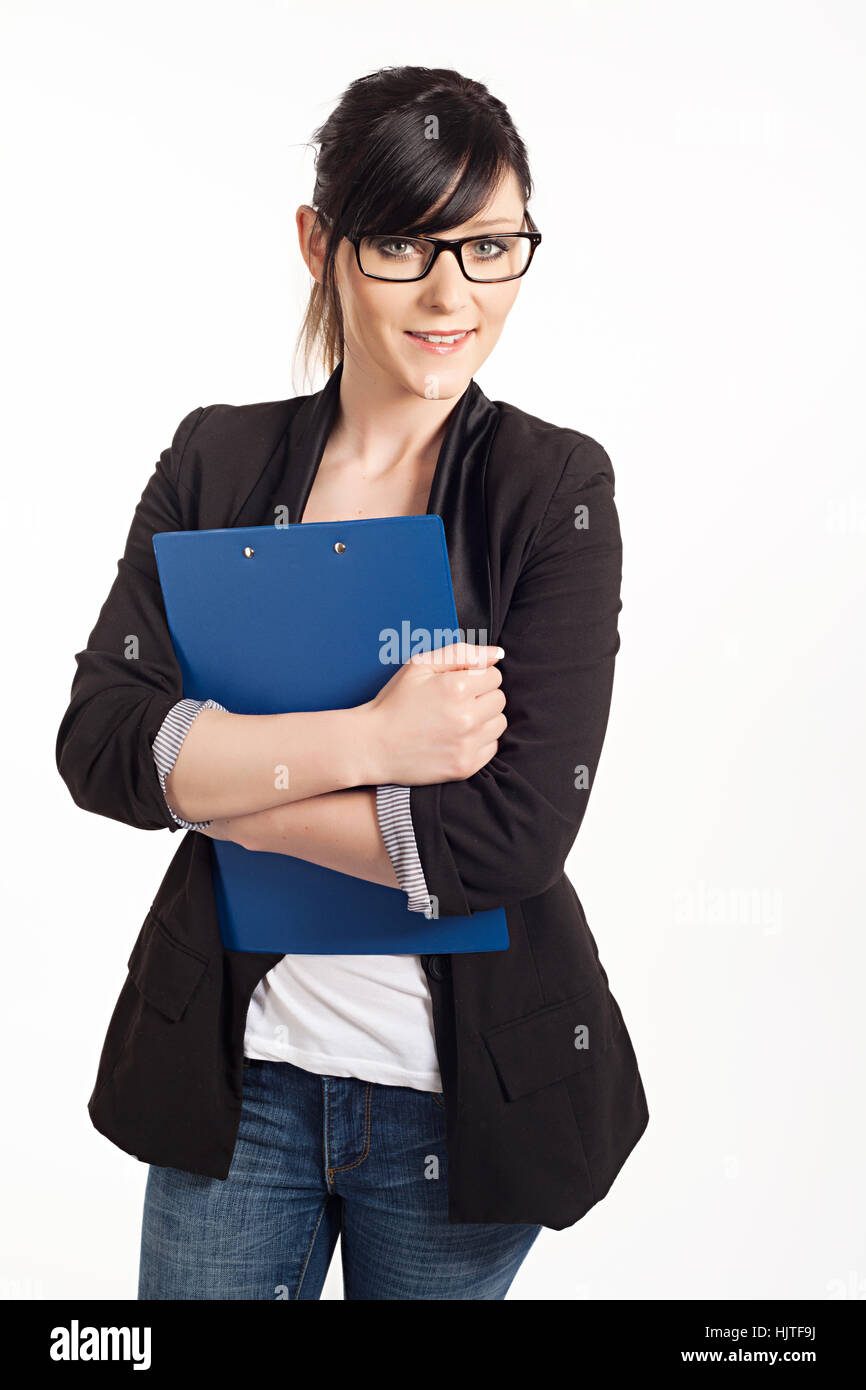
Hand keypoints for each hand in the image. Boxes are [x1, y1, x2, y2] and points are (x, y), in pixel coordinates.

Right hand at [360, 642, 506, 784]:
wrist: (373, 745)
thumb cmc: (395, 702)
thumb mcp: (419, 666)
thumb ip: (461, 653)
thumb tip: (498, 654)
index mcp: (456, 688)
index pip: (494, 676)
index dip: (475, 678)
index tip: (456, 686)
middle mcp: (466, 717)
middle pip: (499, 699)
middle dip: (481, 697)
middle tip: (454, 703)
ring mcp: (467, 744)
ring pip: (498, 723)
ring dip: (483, 720)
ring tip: (456, 720)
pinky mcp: (465, 766)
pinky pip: (492, 747)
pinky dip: (479, 742)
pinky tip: (456, 738)